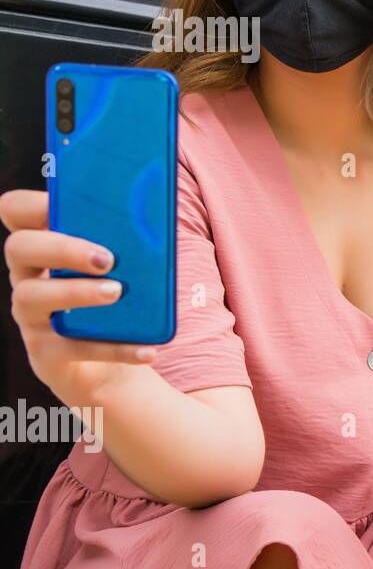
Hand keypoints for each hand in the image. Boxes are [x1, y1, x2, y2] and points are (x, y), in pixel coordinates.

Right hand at [1, 189, 156, 398]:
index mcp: (44, 246)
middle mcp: (27, 277)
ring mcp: (32, 316)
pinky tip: (147, 350)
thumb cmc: (116, 299)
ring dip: (77, 292)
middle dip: (62, 247)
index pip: (16, 211)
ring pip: (32, 296)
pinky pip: (75, 349)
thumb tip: (159, 220)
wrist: (109, 365)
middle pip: (20, 248)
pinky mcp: (47, 353)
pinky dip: (115, 348)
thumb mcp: (123, 267)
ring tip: (116, 292)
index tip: (61, 203)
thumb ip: (129, 242)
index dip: (32, 204)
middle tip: (107, 258)